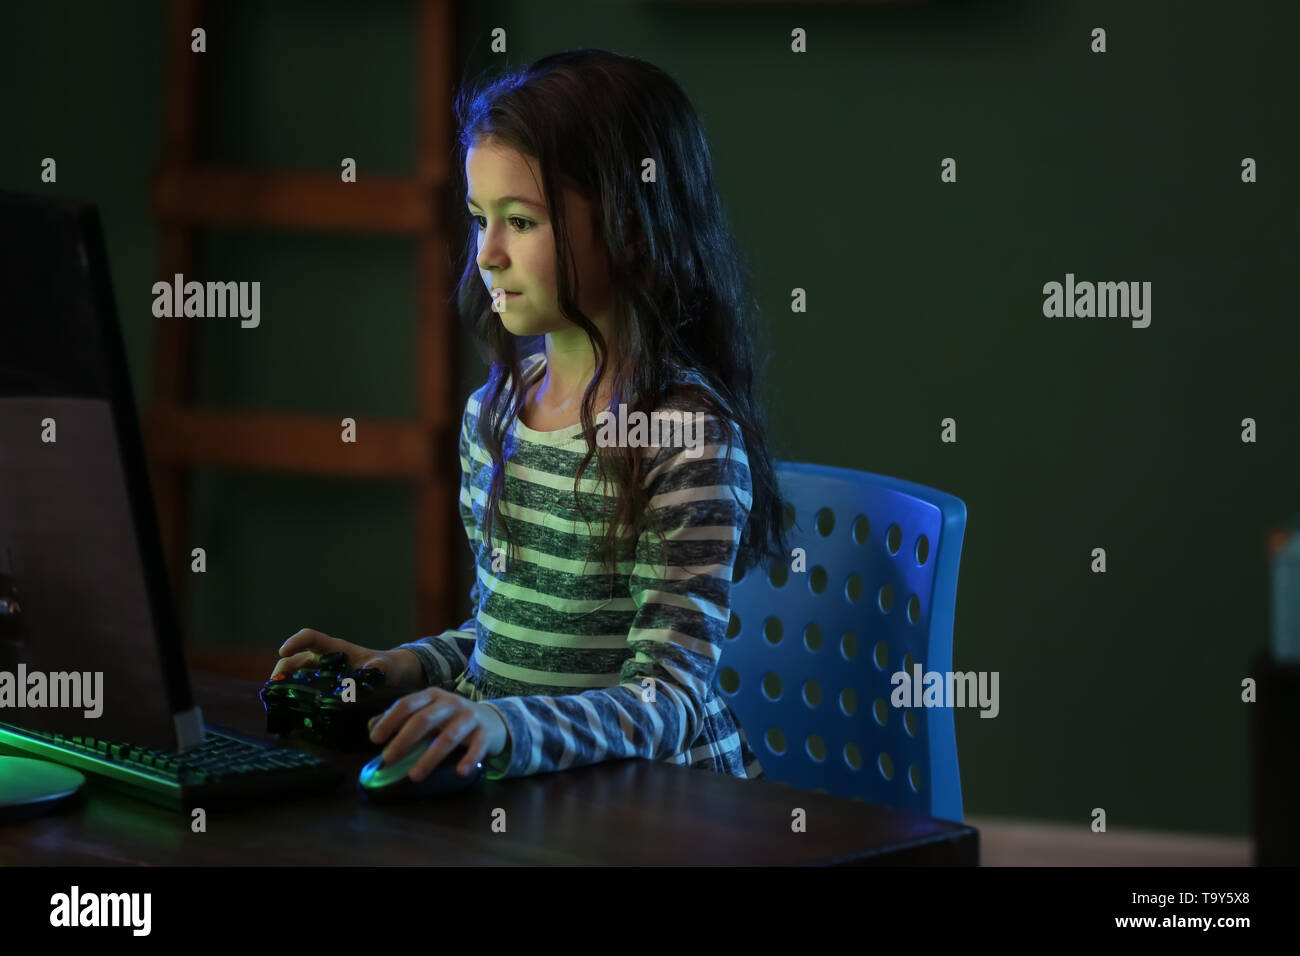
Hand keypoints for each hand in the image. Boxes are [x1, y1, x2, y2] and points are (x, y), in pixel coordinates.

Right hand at [270, 627, 425, 691]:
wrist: (392, 677)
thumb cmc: (387, 667)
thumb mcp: (385, 668)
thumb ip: (378, 669)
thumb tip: (370, 671)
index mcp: (336, 648)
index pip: (311, 638)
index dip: (295, 642)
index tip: (283, 651)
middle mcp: (325, 659)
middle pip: (295, 659)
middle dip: (281, 670)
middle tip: (273, 688)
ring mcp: (323, 673)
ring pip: (296, 674)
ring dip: (284, 685)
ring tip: (275, 701)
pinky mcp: (324, 687)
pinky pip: (304, 688)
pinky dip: (294, 696)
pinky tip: (291, 711)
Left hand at [368, 687, 508, 779]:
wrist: (492, 720)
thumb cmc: (451, 719)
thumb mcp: (427, 712)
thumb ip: (400, 718)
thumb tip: (372, 727)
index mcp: (432, 696)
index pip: (407, 704)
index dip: (390, 720)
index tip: (375, 739)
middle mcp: (450, 703)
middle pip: (424, 719)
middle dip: (404, 739)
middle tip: (388, 759)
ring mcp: (469, 717)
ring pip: (448, 736)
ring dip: (430, 757)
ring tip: (414, 776)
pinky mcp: (485, 733)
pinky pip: (477, 747)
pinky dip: (469, 759)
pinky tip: (460, 772)